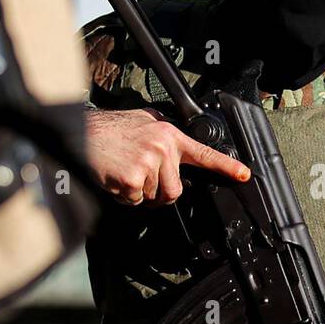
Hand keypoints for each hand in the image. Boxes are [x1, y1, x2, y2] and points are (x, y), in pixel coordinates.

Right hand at [84, 107, 248, 205]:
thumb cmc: (110, 130)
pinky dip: (124, 196)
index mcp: (169, 134)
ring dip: (139, 193)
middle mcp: (163, 148)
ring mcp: (148, 163)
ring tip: (124, 171)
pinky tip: (115, 177)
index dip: (225, 166)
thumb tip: (176, 149)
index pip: (203, 154)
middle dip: (159, 193)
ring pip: (154, 198)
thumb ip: (164, 137)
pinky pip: (135, 201)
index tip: (243, 175)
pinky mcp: (133, 179)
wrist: (80, 132)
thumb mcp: (143, 122)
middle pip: (175, 190)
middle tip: (141, 178)